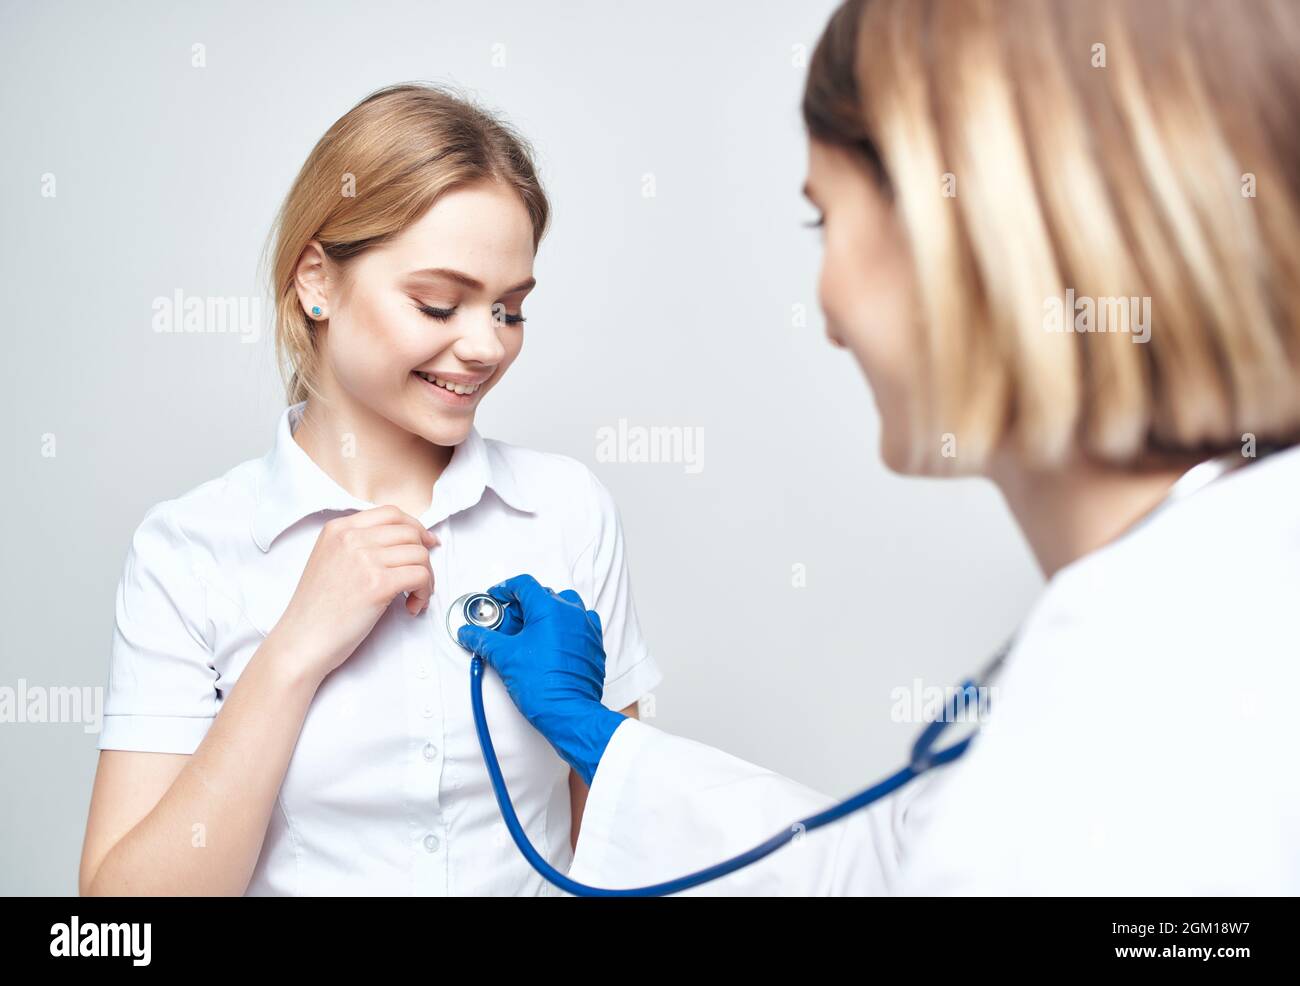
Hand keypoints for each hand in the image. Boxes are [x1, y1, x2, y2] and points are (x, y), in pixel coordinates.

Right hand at [271, 505, 437, 682]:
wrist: (302, 640)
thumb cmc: (317, 610)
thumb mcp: (329, 560)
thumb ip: (358, 544)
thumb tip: (403, 542)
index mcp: (338, 528)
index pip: (391, 513)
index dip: (415, 528)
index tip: (426, 543)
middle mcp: (351, 538)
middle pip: (410, 533)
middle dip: (424, 555)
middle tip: (421, 578)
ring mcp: (364, 559)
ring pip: (420, 554)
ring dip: (426, 578)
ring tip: (414, 597)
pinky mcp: (378, 584)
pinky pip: (420, 576)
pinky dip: (424, 592)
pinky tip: (412, 606)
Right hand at [456, 574, 624, 784]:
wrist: (569, 713)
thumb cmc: (542, 686)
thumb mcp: (505, 658)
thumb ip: (484, 640)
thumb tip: (469, 633)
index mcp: (550, 608)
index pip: (524, 585)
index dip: (505, 589)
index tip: (496, 598)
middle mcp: (572, 613)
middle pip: (543, 595)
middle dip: (523, 606)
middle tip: (507, 623)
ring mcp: (587, 628)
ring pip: (564, 608)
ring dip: (546, 615)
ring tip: (530, 633)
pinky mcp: (595, 644)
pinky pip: (578, 626)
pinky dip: (563, 629)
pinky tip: (550, 645)